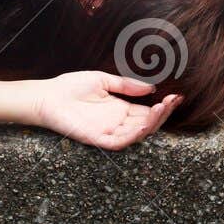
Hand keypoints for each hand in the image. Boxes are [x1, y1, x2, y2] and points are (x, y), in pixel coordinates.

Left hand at [33, 70, 181, 149]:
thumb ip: (126, 85)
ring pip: (136, 134)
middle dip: (162, 113)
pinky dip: (132, 137)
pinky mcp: (97, 139)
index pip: (147, 111)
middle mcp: (118, 122)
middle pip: (146, 123)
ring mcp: (108, 132)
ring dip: (151, 123)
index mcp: (121, 109)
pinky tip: (142, 126)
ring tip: (161, 109)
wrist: (47, 96)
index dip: (163, 106)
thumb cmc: (71, 87)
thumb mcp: (103, 80)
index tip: (176, 96)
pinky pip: (118, 142)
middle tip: (172, 101)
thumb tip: (151, 88)